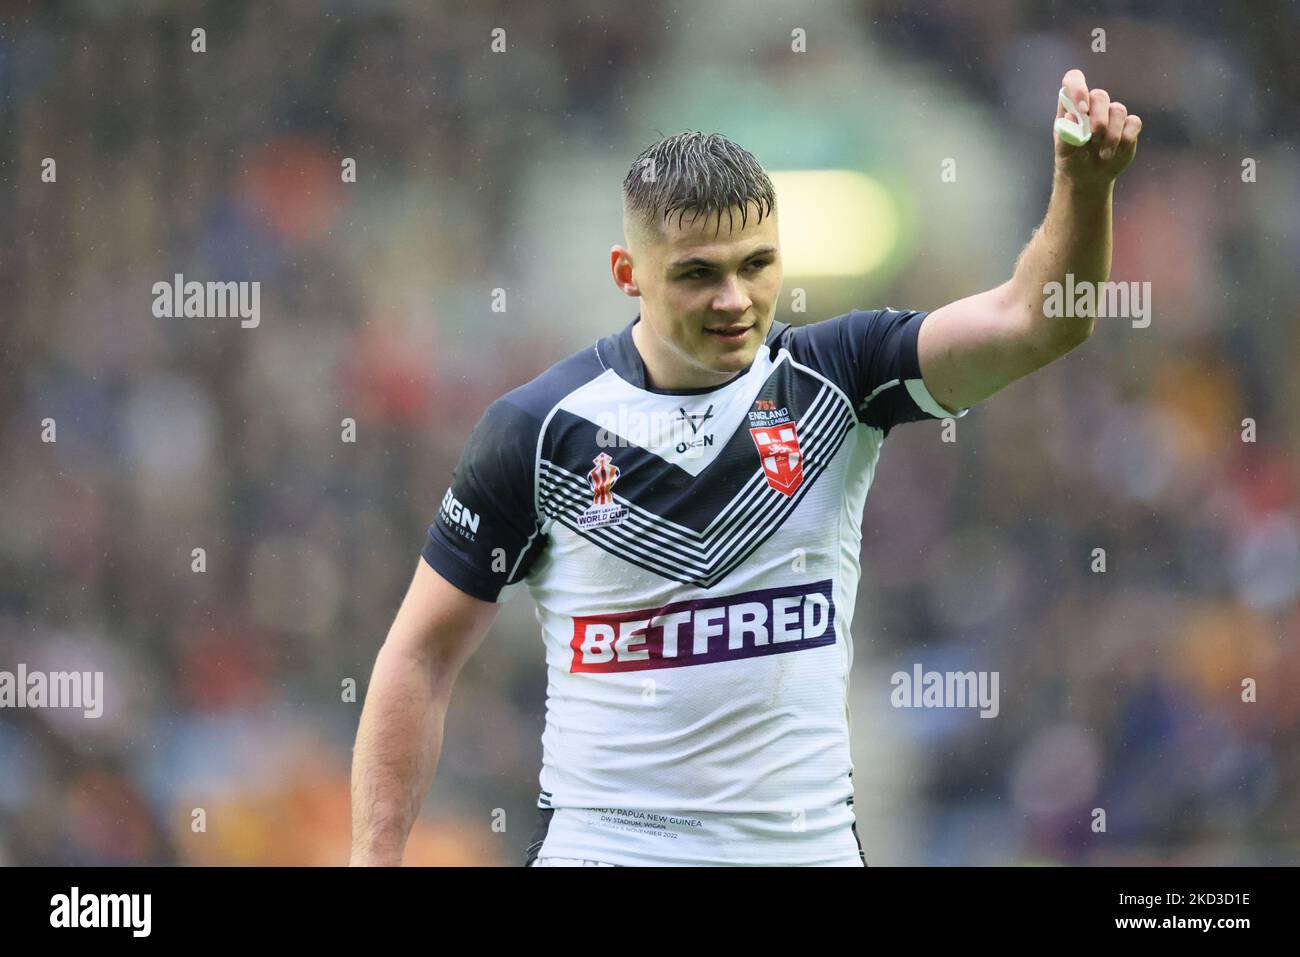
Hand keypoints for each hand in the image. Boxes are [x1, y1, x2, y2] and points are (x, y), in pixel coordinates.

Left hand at [1054, 68, 1141, 189]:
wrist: (1087, 177)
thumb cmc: (1071, 159)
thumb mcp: (1063, 152)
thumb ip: (1064, 135)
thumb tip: (1071, 116)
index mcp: (1072, 106)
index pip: (1073, 80)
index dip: (1078, 88)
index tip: (1081, 109)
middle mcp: (1093, 106)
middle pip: (1100, 95)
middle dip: (1098, 118)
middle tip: (1093, 138)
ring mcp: (1112, 115)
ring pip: (1118, 110)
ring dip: (1112, 134)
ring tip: (1103, 155)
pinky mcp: (1128, 126)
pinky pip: (1134, 122)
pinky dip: (1126, 138)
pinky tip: (1116, 152)